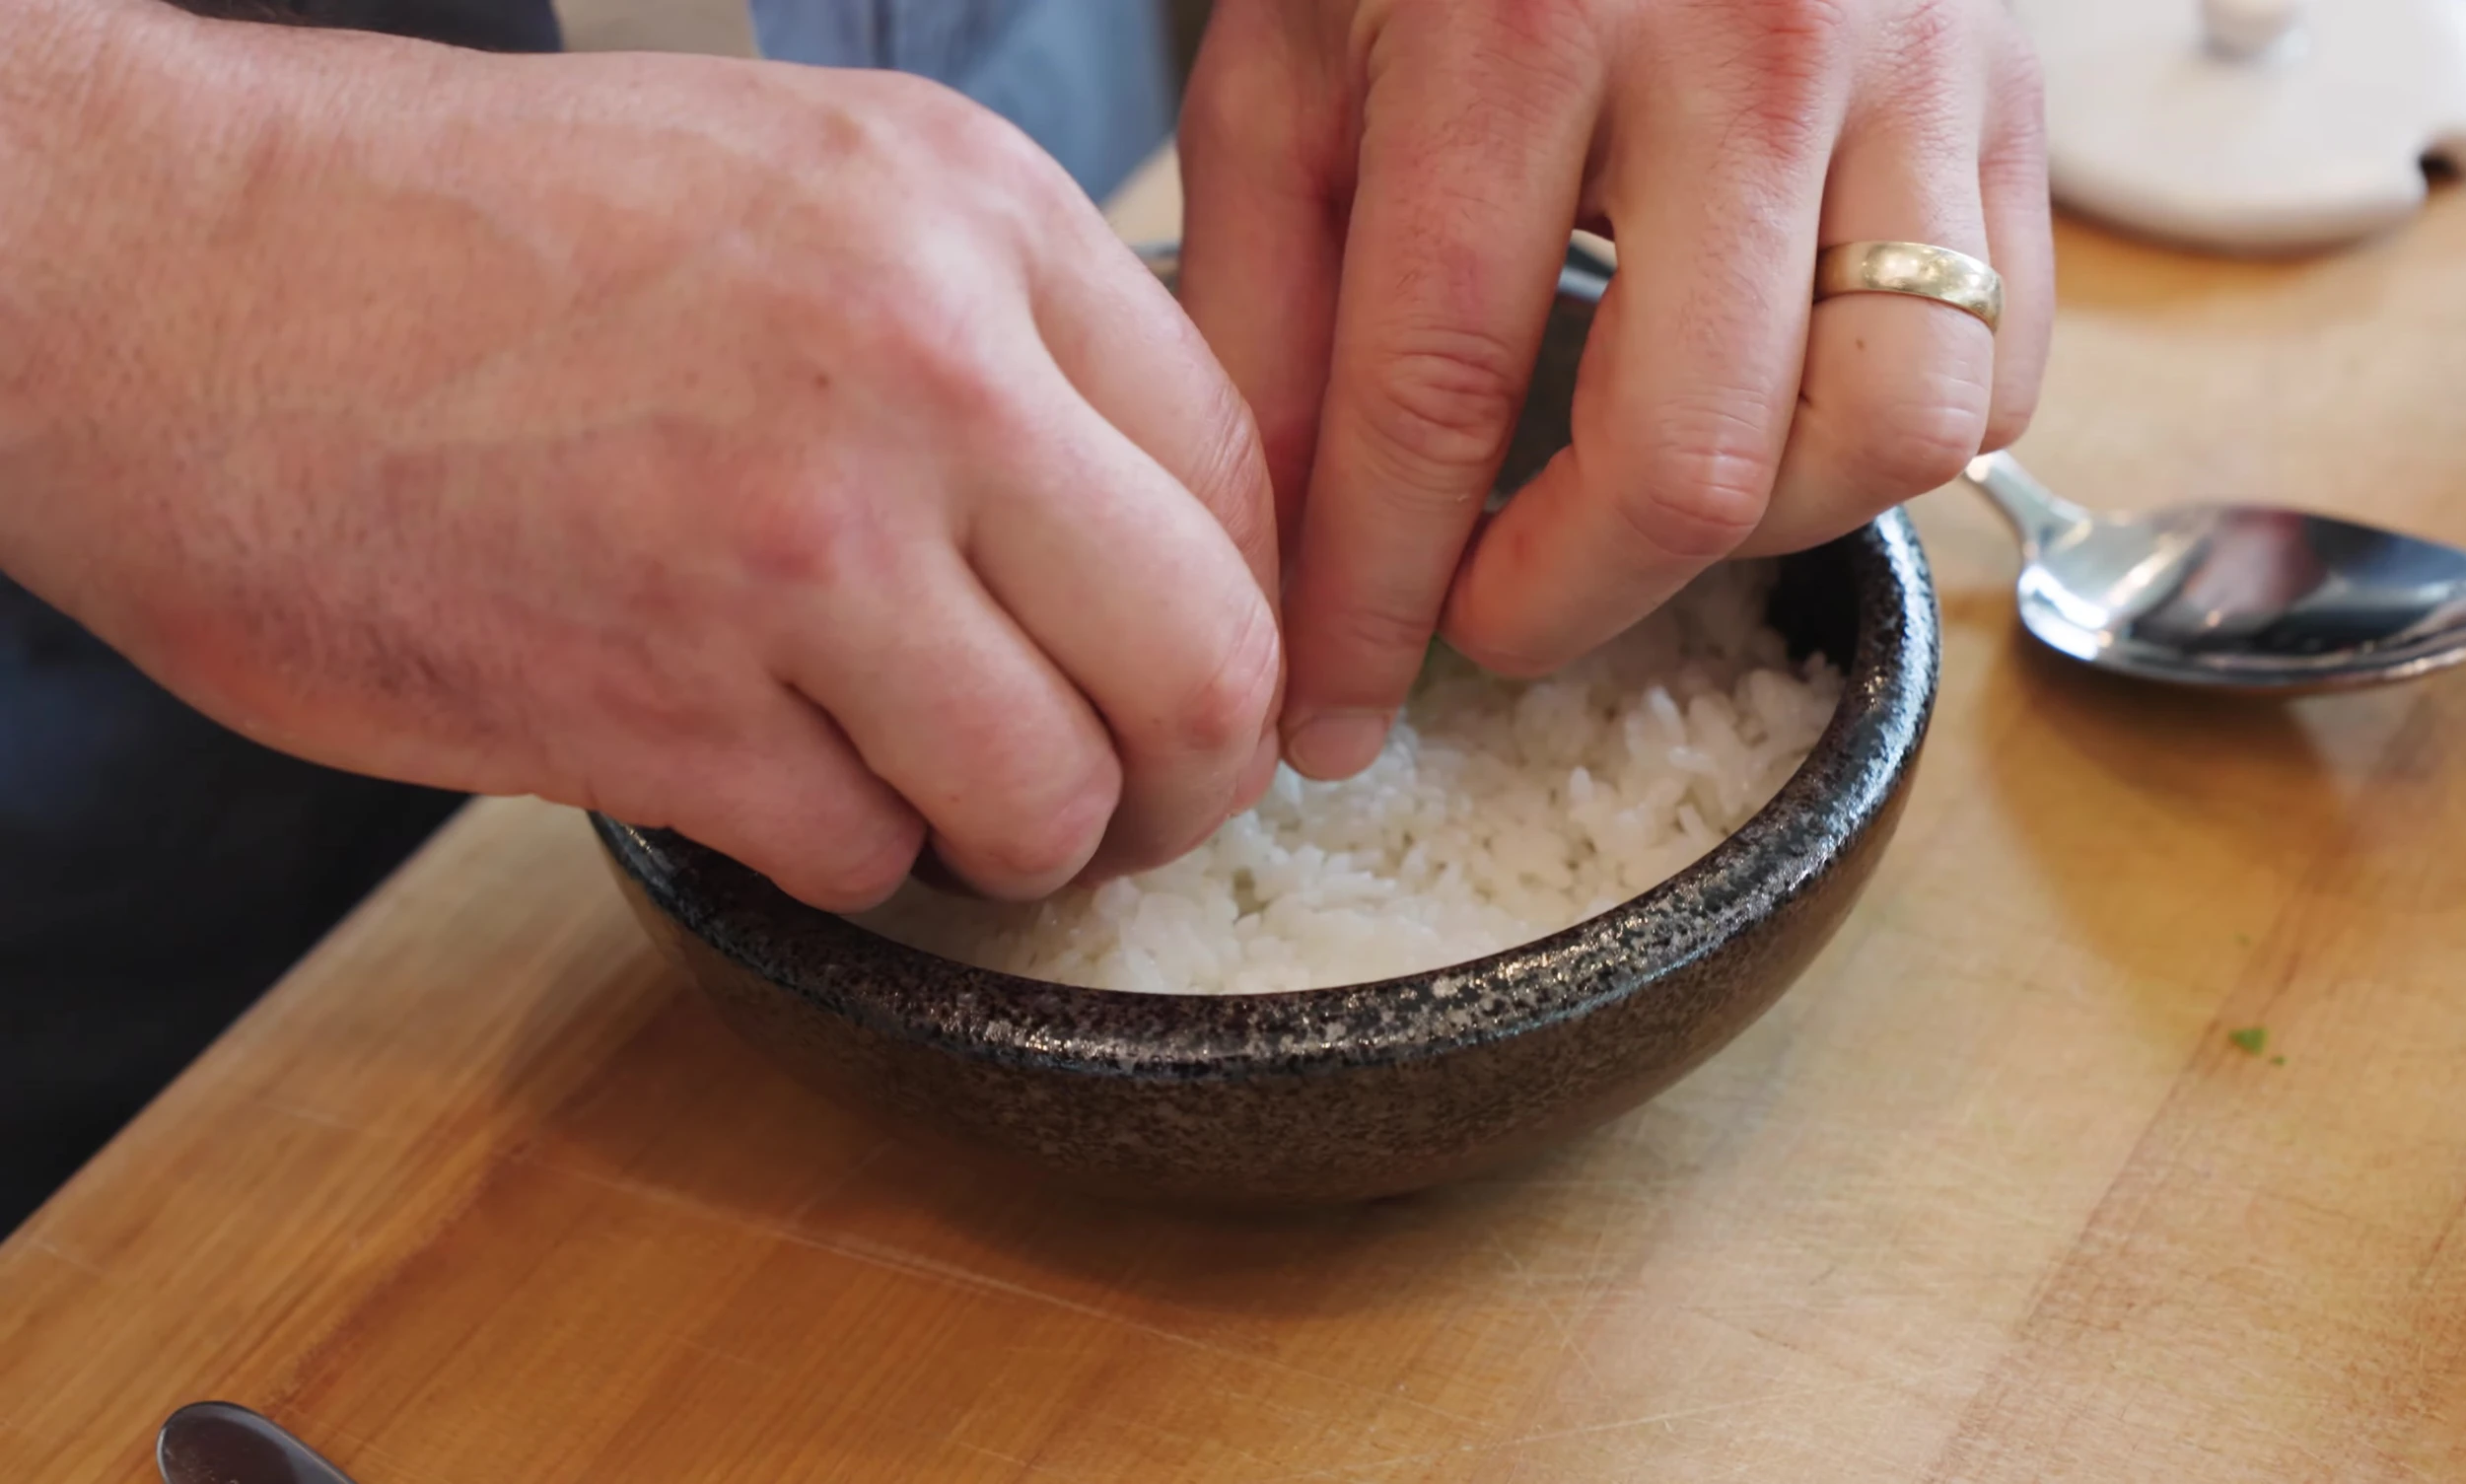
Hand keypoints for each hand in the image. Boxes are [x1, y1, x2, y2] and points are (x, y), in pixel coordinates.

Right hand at [0, 4, 1281, 908]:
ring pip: (1049, 797)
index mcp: (973, 214)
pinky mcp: (667, 705)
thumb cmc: (475, 237)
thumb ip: (1004, 334)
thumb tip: (1160, 527)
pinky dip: (846, 858)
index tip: (1190, 678)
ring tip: (930, 798)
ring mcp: (798, 544)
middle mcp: (922, 366)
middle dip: (1187, 778)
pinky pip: (867, 860)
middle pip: (1208, 664)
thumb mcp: (802, 184)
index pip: (1242, 476)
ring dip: (1013, 841)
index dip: (1242, 617)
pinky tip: (770, 780)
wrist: (181, 281)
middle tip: (1128, 801)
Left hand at [1179, 0, 2051, 777]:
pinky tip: (1767, 410)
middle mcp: (1748, 48)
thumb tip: (1270, 561)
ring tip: (1638, 500)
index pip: (1436, 390)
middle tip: (1488, 613)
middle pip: (1692, 456)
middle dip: (1565, 600)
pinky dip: (1879, 447)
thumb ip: (1267, 302)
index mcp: (1521, 25)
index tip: (1330, 718)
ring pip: (1891, 431)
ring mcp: (1914, 76)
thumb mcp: (1299, 62)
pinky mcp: (2018, 113)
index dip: (1372, 594)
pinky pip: (1994, 376)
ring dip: (1750, 531)